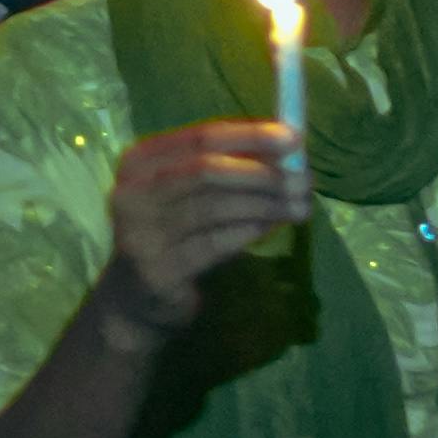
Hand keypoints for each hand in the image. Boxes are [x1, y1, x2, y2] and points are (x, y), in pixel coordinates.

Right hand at [99, 121, 307, 337]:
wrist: (133, 302)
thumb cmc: (169, 234)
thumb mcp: (184, 193)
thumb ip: (222, 168)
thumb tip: (283, 149)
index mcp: (140, 161)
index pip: (202, 136)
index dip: (250, 135)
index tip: (293, 138)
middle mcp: (134, 192)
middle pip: (207, 170)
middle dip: (261, 172)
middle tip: (303, 179)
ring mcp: (143, 233)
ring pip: (214, 207)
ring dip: (264, 204)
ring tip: (299, 205)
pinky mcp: (160, 270)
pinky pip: (214, 244)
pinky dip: (248, 231)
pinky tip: (272, 226)